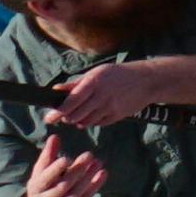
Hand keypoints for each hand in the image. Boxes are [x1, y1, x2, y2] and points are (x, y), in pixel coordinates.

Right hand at [20, 132, 103, 196]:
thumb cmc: (41, 192)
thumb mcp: (39, 176)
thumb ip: (47, 157)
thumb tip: (54, 136)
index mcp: (37, 186)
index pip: (45, 178)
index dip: (55, 169)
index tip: (66, 159)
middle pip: (63, 184)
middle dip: (76, 170)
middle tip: (89, 155)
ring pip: (75, 192)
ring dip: (88, 177)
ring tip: (98, 162)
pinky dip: (94, 187)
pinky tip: (102, 174)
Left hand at [53, 54, 171, 126]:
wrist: (146, 80)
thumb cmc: (118, 74)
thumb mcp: (97, 73)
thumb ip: (76, 83)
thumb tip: (55, 90)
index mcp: (94, 81)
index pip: (72, 101)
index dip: (59, 111)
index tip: (49, 118)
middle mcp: (102, 95)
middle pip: (76, 114)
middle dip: (67, 118)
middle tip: (63, 117)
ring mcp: (110, 106)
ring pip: (86, 121)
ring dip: (78, 121)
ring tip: (78, 115)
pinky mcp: (117, 115)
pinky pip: (98, 123)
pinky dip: (91, 121)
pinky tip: (93, 114)